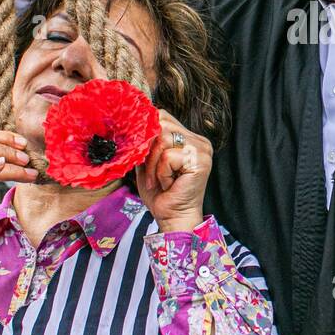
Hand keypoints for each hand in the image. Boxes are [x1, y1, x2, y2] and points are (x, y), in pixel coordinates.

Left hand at [133, 110, 212, 233]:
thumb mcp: (148, 162)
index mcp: (189, 138)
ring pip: (163, 139)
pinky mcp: (199, 161)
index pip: (164, 116)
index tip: (142, 153)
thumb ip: (146, 143)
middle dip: (148, 150)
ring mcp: (201, 150)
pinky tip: (168, 184)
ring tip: (159, 180)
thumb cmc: (161, 194)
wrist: (173, 218)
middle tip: (150, 173)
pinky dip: (161, 173)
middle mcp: (198, 141)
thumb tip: (133, 126)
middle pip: (162, 124)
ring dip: (153, 164)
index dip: (148, 131)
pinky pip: (168, 157)